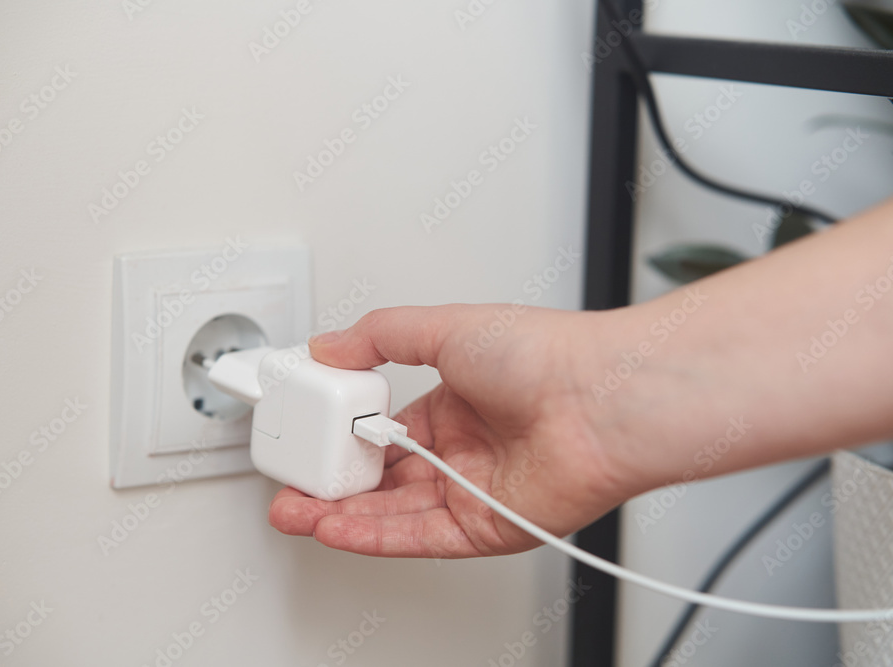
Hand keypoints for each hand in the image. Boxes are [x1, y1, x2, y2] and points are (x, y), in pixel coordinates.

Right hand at [268, 305, 632, 557]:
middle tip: (291, 480)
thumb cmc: (546, 354)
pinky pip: (416, 537)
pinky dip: (372, 535)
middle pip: (380, 475)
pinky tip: (334, 527)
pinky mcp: (484, 529)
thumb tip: (329, 345)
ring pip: (391, 511)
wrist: (601, 398)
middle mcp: (462, 448)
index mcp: (455, 401)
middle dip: (331, 482)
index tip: (307, 431)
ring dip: (339, 514)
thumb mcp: (445, 326)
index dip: (342, 432)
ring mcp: (472, 489)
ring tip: (294, 510)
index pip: (382, 424)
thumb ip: (380, 335)